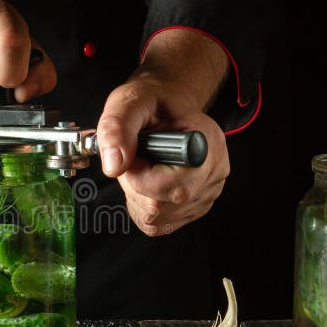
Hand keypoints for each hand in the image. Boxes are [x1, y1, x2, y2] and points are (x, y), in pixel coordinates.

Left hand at [96, 30, 230, 235]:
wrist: (166, 106)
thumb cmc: (152, 101)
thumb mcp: (129, 103)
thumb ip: (117, 129)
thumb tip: (114, 166)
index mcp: (204, 143)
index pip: (170, 185)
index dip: (138, 175)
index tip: (131, 156)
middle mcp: (213, 172)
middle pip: (161, 207)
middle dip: (133, 186)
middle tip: (134, 158)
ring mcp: (207, 192)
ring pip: (157, 219)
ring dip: (136, 196)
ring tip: (141, 166)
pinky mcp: (195, 206)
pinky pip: (159, 224)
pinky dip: (142, 207)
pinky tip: (145, 182)